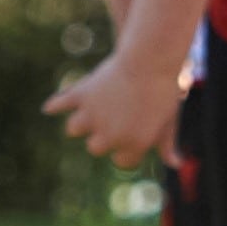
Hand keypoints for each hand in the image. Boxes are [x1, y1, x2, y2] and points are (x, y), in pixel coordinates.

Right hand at [45, 50, 184, 168]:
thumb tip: (176, 164)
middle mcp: (110, 136)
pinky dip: (55, 104)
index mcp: (134, 145)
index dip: (127, 149)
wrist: (151, 61)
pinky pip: (62, 103)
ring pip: (74, 129)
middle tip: (111, 122)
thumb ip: (167, 144)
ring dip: (81, 123)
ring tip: (87, 115)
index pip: (122, 160)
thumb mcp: (169, 120)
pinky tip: (50, 107)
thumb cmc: (164, 91)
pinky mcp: (82, 95)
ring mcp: (93, 116)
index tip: (131, 136)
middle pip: (95, 147)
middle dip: (102, 137)